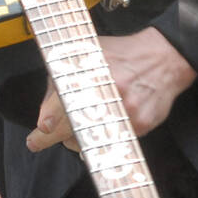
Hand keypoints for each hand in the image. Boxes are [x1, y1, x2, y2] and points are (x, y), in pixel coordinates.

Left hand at [26, 27, 196, 153]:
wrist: (162, 59)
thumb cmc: (119, 56)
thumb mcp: (85, 55)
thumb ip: (61, 80)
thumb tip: (45, 115)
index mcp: (95, 71)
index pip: (67, 98)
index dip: (52, 116)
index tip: (43, 127)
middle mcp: (111, 91)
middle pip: (75, 124)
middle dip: (51, 137)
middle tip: (35, 142)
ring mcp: (127, 110)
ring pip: (91, 139)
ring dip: (76, 138)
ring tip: (74, 127)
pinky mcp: (141, 125)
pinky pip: (112, 142)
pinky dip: (99, 140)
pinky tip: (97, 130)